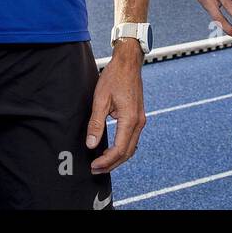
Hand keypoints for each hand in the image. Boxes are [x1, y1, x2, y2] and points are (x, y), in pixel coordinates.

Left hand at [86, 45, 145, 173]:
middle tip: (95, 169)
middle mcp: (139, 122)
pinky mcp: (138, 117)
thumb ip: (96, 124)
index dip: (106, 161)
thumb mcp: (100, 100)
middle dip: (111, 164)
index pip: (119, 149)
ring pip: (131, 147)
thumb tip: (91, 144)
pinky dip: (122, 149)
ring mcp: (140, 120)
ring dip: (117, 158)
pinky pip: (132, 139)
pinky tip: (111, 151)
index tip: (93, 165)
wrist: (128, 63)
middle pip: (127, 152)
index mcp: (130, 119)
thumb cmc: (114, 78)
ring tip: (101, 163)